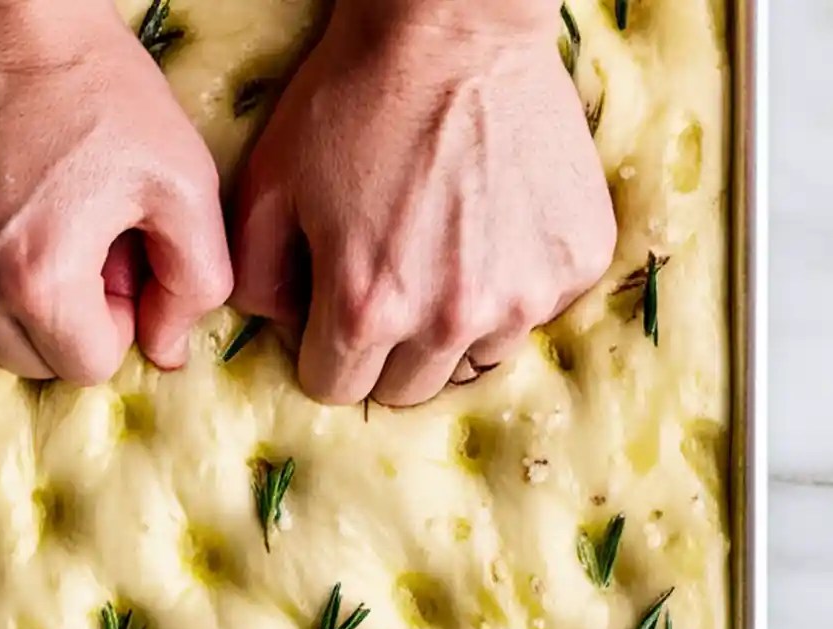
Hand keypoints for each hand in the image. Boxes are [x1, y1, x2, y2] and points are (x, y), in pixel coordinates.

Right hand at [0, 0, 230, 382]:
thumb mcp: (183, 180)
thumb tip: (167, 351)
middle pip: (26, 359)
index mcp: (38, 281)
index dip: (116, 319)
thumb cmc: (93, 84)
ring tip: (28, 229)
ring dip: (3, 306)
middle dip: (63, 317)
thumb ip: (195, 281)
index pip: (86, 367)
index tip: (116, 264)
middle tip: (78, 240)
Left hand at [231, 0, 615, 406]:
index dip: (323, 350)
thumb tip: (279, 326)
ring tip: (443, 252)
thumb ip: (255, 277)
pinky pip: (537, 309)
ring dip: (453, 325)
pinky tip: (493, 226)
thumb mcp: (267, 184)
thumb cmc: (352, 99)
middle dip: (385, 350)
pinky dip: (513, 283)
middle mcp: (452, 318)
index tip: (332, 312)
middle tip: (388, 282)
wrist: (455, 26)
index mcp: (368, 308)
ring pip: (475, 356)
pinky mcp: (578, 260)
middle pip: (408, 388)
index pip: (336, 388)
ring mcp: (526, 293)